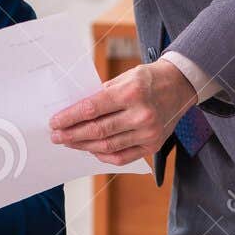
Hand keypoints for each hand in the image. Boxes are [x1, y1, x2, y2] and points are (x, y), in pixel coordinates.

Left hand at [49, 59, 196, 165]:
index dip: (69, 117)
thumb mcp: (125, 77)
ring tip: (69, 143)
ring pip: (108, 146)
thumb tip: (75, 111)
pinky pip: (122, 157)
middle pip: (98, 130)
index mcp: (131, 93)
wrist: (180, 86)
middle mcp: (141, 114)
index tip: (55, 122)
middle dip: (72, 135)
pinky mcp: (153, 145)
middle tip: (56, 136)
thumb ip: (102, 94)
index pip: (92, 108)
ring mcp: (148, 132)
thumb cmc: (148, 79)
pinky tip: (91, 150)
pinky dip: (103, 155)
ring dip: (84, 146)